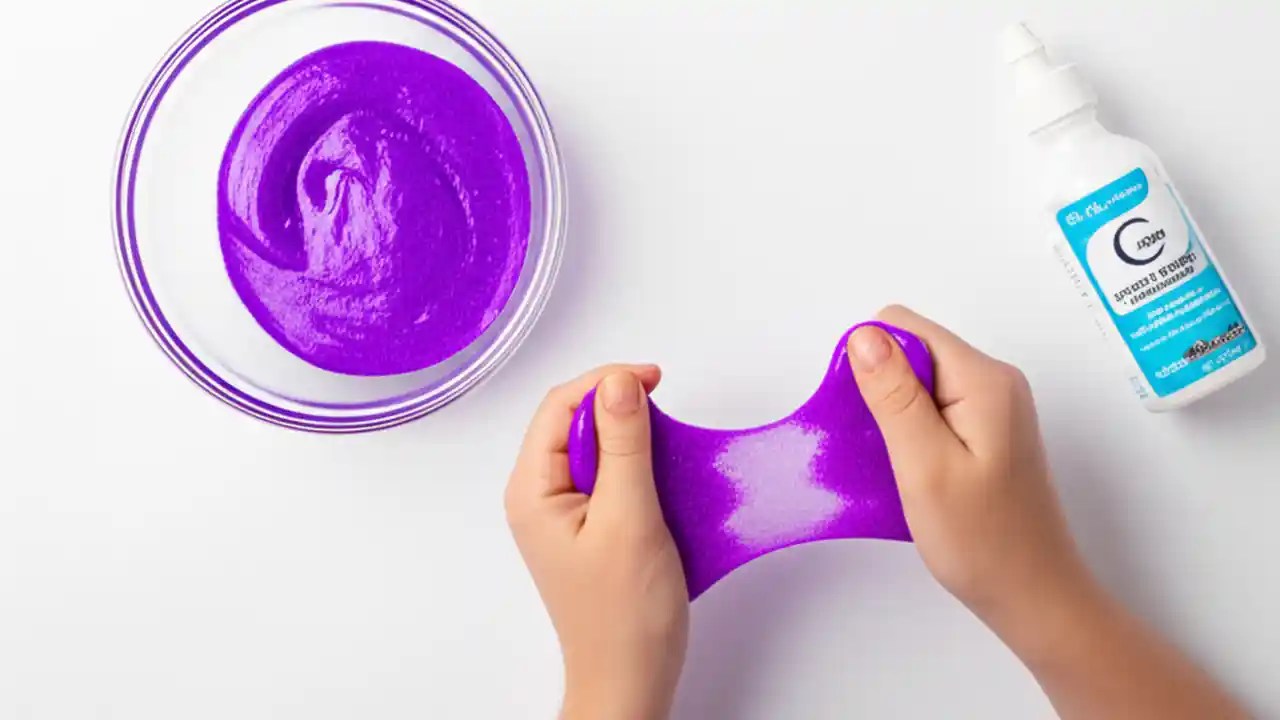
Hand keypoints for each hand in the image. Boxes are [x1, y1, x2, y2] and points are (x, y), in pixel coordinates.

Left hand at [505, 365, 688, 719]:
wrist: (632, 678)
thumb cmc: (625, 613)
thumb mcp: (629, 517)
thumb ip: (623, 445)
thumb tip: (618, 381)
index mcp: (533, 490)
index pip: (560, 407)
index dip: (605, 382)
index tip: (654, 379)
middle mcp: (540, 496)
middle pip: (575, 422)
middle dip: (620, 407)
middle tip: (667, 409)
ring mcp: (565, 513)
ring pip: (597, 447)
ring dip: (634, 437)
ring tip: (671, 442)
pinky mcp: (591, 527)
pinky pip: (612, 476)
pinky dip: (641, 465)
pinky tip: (667, 473)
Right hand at [848, 305, 1246, 719]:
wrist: (1034, 596)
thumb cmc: (981, 540)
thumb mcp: (925, 465)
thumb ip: (894, 395)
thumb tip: (863, 334)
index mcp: (984, 379)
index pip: (904, 329)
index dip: (870, 365)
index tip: (871, 423)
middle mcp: (994, 381)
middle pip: (912, 352)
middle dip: (882, 392)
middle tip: (887, 452)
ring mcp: (994, 407)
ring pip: (919, 382)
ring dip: (895, 417)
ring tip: (899, 467)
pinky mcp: (987, 431)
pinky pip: (933, 409)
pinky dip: (911, 434)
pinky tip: (914, 473)